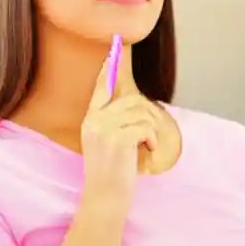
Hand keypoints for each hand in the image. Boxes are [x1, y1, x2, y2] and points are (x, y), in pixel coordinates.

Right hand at [80, 44, 160, 203]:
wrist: (105, 198)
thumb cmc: (111, 173)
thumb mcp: (106, 143)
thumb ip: (113, 121)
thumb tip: (134, 104)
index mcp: (91, 119)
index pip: (101, 87)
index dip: (109, 68)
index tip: (114, 47)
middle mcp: (94, 120)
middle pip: (132, 101)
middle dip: (147, 116)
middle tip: (148, 137)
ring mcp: (104, 129)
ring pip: (141, 113)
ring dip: (151, 130)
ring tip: (146, 146)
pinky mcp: (117, 139)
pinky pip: (146, 127)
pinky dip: (153, 140)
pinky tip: (148, 151)